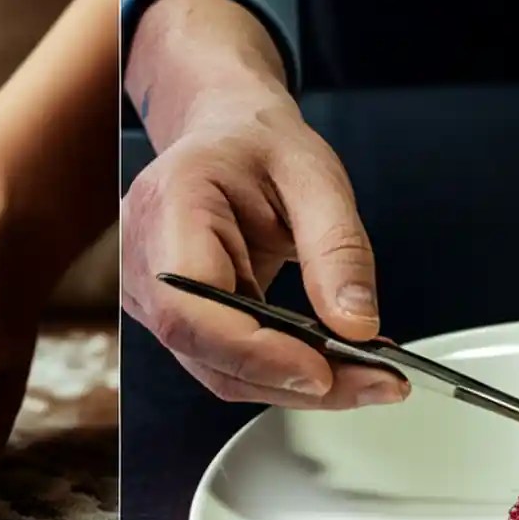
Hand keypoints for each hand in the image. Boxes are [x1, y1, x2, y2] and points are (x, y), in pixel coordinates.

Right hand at [122, 97, 409, 407]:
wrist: (226, 136)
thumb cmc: (258, 145)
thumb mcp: (315, 177)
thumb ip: (337, 249)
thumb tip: (356, 326)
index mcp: (170, 207)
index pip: (192, 309)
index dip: (253, 353)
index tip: (322, 370)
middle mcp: (145, 261)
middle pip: (206, 352)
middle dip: (291, 379)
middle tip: (374, 381)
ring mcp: (150, 295)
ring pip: (216, 369)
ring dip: (291, 384)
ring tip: (364, 375)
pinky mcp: (174, 318)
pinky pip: (223, 361)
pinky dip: (279, 370)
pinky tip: (328, 362)